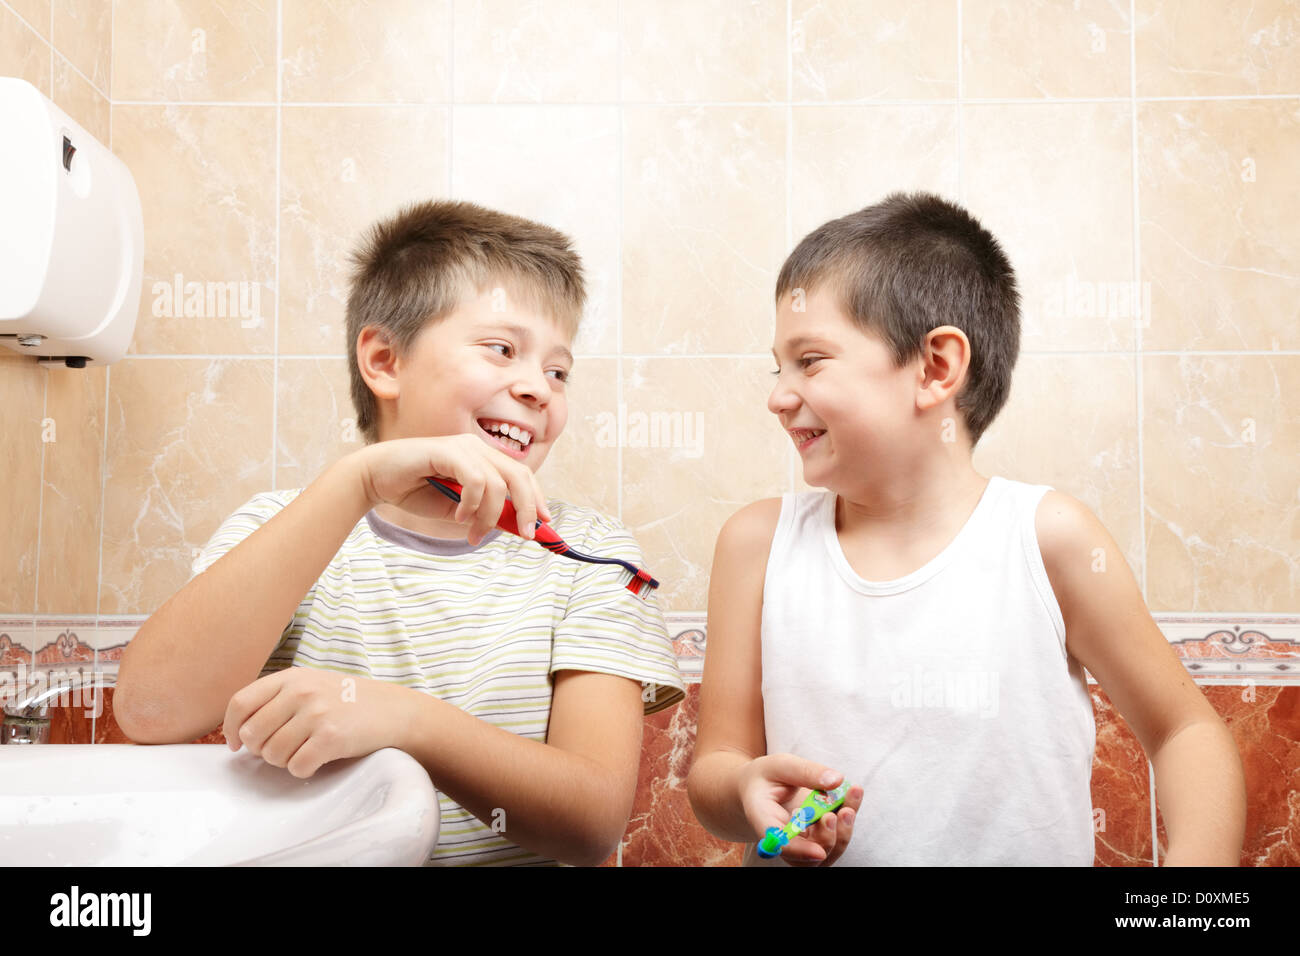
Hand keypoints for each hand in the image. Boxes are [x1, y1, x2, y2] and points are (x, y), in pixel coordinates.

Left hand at [222, 666, 410, 778]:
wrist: (395, 711)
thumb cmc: (349, 701)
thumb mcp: (312, 684)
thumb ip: (277, 698)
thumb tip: (238, 731)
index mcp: (292, 677)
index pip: (240, 703)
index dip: (230, 729)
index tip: (236, 744)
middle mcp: (301, 692)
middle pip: (252, 734)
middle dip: (261, 750)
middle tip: (281, 749)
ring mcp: (317, 714)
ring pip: (272, 755)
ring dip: (284, 761)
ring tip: (304, 751)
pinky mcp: (331, 738)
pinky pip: (297, 767)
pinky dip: (303, 770)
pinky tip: (317, 760)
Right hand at [352, 434, 550, 544]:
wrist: (377, 479)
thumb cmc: (415, 492)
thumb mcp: (458, 510)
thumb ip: (486, 514)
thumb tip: (516, 527)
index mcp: (483, 458)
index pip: (522, 476)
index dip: (536, 500)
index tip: (545, 525)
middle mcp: (478, 448)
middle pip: (520, 476)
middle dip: (528, 508)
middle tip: (528, 535)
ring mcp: (464, 446)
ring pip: (498, 483)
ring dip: (490, 515)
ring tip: (473, 533)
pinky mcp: (448, 450)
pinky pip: (476, 480)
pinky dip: (472, 503)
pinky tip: (458, 516)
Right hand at [738, 753, 863, 865]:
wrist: (762, 786)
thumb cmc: (767, 776)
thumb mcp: (780, 765)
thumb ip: (805, 772)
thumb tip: (837, 780)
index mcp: (763, 821)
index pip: (779, 844)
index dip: (799, 851)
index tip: (819, 851)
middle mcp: (782, 841)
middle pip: (806, 857)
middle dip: (828, 838)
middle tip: (839, 812)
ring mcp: (801, 844)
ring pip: (826, 852)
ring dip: (843, 831)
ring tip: (850, 799)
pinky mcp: (816, 840)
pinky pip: (836, 839)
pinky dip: (848, 820)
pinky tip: (853, 795)